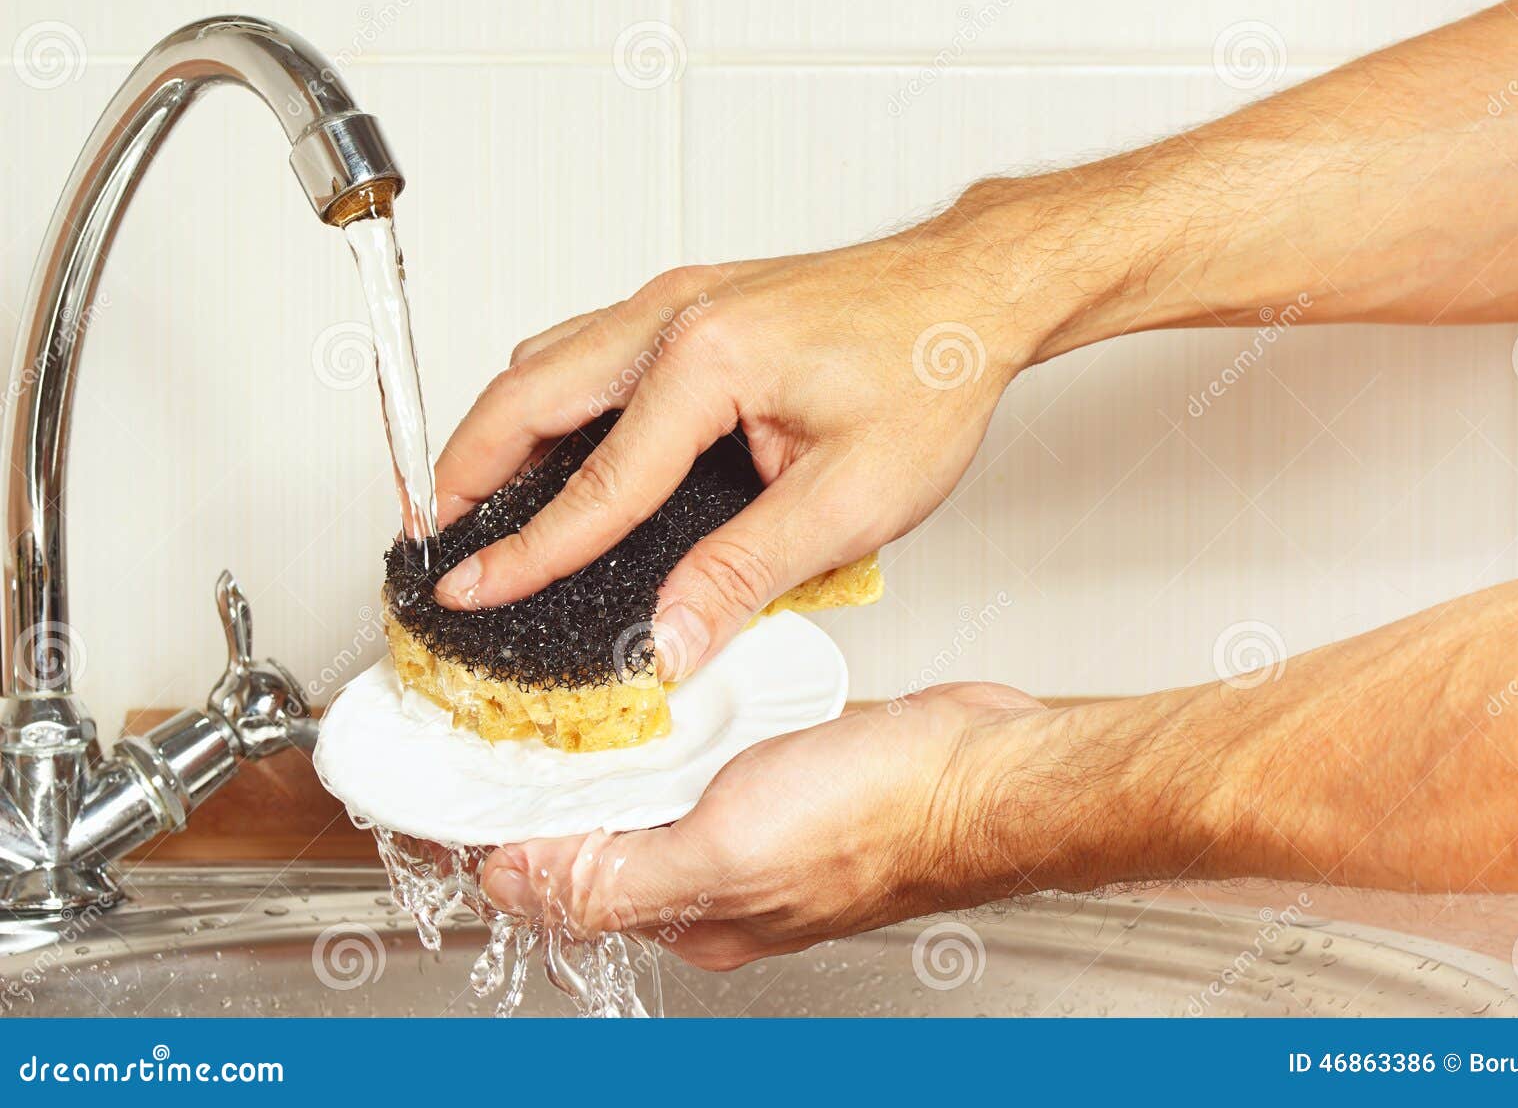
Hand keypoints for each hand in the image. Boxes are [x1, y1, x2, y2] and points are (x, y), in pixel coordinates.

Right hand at [430, 199, 1089, 677]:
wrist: (973, 294)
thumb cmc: (932, 374)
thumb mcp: (851, 501)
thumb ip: (747, 573)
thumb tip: (670, 636)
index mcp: (709, 362)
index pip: (594, 483)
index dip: (526, 552)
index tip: (469, 592)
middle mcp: (678, 316)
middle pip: (526, 392)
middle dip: (466, 469)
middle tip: (438, 539)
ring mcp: (681, 301)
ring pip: (547, 360)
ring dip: (500, 428)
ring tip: (478, 501)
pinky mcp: (694, 304)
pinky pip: (587, 348)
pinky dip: (546, 399)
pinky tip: (556, 446)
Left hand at [478, 682, 1202, 969]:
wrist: (983, 767)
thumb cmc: (884, 817)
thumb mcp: (726, 852)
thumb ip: (613, 875)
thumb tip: (512, 886)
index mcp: (692, 915)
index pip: (560, 887)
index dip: (496, 843)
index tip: (445, 795)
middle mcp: (716, 877)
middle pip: (595, 840)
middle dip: (543, 794)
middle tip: (496, 732)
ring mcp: (751, 822)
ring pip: (648, 789)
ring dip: (608, 753)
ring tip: (561, 709)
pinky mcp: (782, 772)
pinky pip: (703, 749)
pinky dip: (673, 723)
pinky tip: (660, 691)